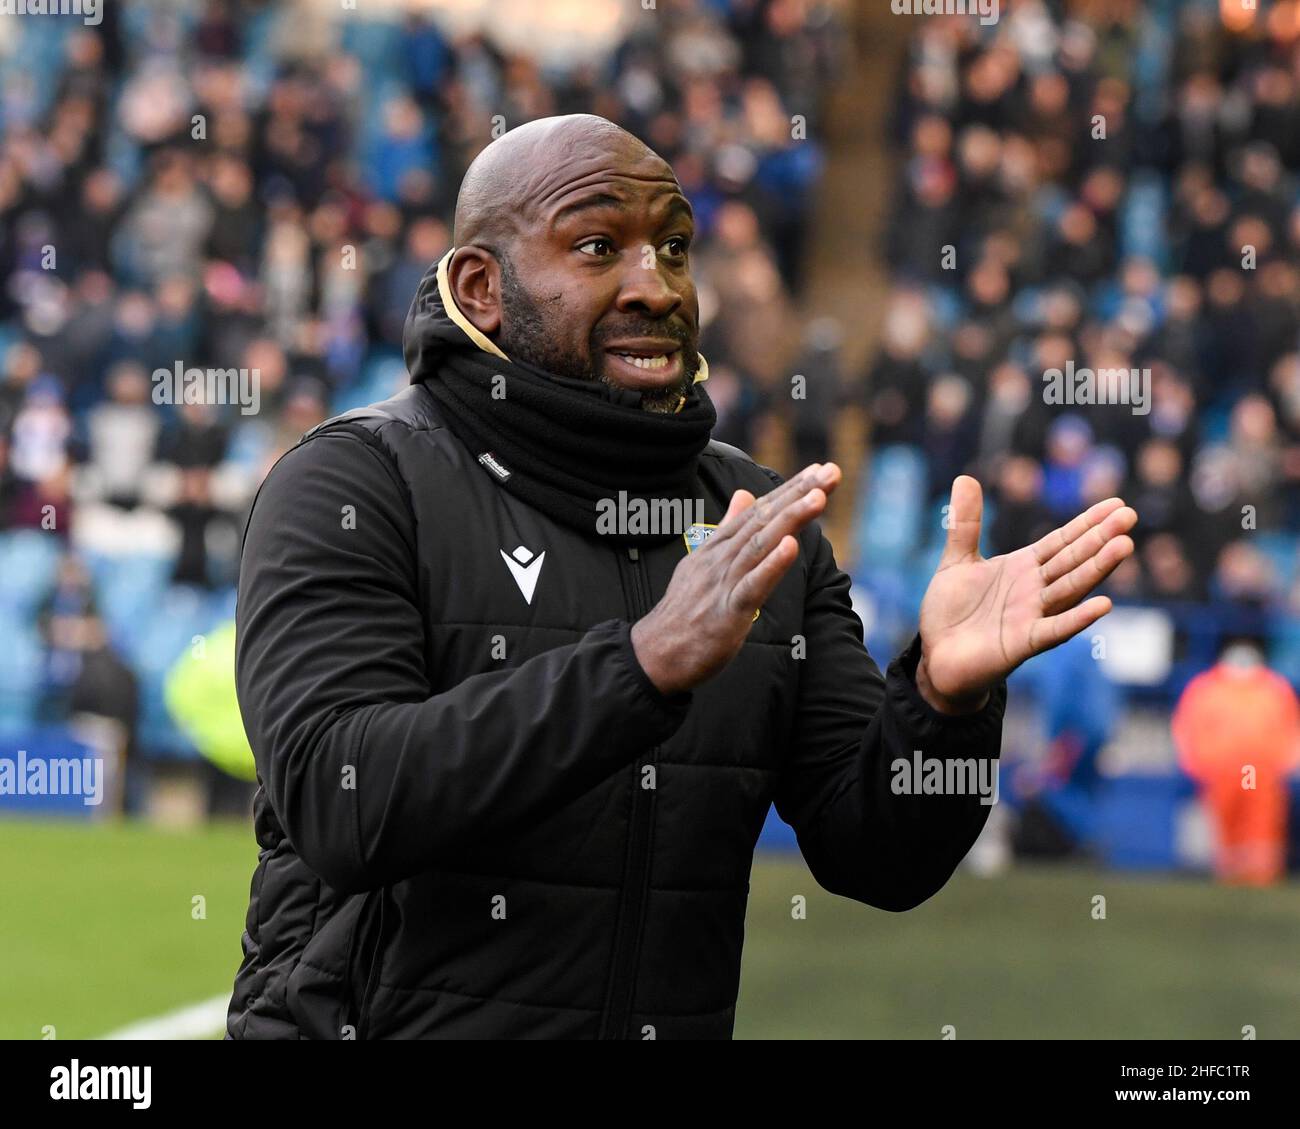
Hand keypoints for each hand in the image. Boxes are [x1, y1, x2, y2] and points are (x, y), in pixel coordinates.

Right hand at [631, 462, 842, 695]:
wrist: (654, 653)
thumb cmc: (684, 612)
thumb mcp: (705, 563)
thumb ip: (728, 530)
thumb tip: (744, 495)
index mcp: (718, 547)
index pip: (758, 511)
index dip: (791, 489)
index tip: (821, 470)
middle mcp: (721, 558)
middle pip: (764, 519)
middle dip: (799, 494)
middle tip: (831, 472)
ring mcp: (722, 583)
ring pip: (760, 544)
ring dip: (790, 519)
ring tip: (818, 497)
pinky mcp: (726, 611)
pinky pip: (752, 586)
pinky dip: (772, 565)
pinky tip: (791, 547)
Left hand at [916, 476, 1136, 713]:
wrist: (937, 657)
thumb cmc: (952, 612)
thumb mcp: (957, 561)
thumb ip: (966, 524)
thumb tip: (965, 477)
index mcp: (1023, 568)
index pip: (1061, 541)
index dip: (1087, 523)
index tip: (1116, 504)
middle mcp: (1034, 591)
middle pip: (1073, 560)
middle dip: (1100, 539)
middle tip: (1130, 515)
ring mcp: (1031, 616)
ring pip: (1070, 589)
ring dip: (1096, 569)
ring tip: (1124, 546)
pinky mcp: (1022, 643)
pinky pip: (1053, 629)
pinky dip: (1077, 618)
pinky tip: (1103, 605)